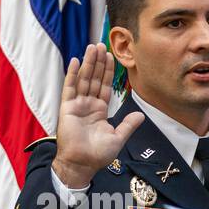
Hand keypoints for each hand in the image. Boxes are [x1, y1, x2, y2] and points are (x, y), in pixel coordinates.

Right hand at [51, 43, 144, 188]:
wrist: (82, 164)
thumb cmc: (98, 155)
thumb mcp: (118, 138)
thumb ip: (128, 125)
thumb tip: (141, 115)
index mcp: (100, 110)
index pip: (105, 86)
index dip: (108, 71)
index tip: (110, 56)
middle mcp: (88, 105)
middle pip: (95, 78)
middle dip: (98, 62)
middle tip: (101, 44)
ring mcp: (77, 105)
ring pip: (84, 79)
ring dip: (88, 63)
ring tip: (92, 47)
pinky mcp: (67, 108)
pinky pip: (70, 88)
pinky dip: (73, 74)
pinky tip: (76, 61)